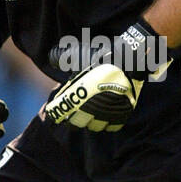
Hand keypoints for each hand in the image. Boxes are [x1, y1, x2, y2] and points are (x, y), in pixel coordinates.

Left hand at [45, 19, 162, 132]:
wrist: (129, 57)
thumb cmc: (102, 56)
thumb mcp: (80, 55)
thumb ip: (63, 58)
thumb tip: (50, 57)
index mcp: (76, 95)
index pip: (59, 112)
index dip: (58, 110)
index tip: (59, 108)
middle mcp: (89, 107)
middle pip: (77, 122)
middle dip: (75, 117)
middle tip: (78, 110)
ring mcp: (107, 112)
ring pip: (94, 126)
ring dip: (92, 121)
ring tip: (94, 112)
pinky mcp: (122, 114)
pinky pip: (112, 126)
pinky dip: (109, 123)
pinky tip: (107, 115)